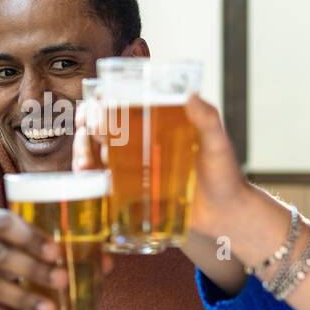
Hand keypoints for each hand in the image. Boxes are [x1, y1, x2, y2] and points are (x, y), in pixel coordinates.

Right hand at [74, 93, 251, 240]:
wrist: (227, 215)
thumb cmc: (225, 175)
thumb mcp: (218, 144)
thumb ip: (208, 120)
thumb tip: (191, 94)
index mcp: (157, 123)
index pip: (121, 104)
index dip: (101, 101)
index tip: (95, 104)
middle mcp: (140, 142)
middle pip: (101, 127)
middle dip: (88, 127)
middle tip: (92, 134)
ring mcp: (133, 168)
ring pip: (95, 153)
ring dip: (82, 152)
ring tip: (86, 164)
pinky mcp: (131, 193)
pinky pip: (102, 183)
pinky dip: (89, 180)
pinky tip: (88, 180)